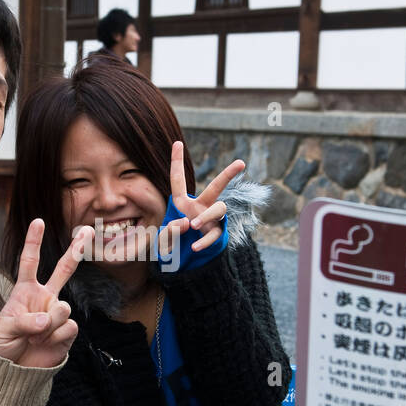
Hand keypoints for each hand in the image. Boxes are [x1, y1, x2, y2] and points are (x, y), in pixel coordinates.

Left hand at [0, 220, 89, 368]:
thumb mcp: (6, 330)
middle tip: (88, 230)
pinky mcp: (68, 331)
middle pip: (64, 270)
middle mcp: (45, 298)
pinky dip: (54, 338)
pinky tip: (44, 344)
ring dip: (48, 325)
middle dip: (76, 249)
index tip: (38, 221)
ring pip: (63, 308)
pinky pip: (68, 328)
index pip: (30, 262)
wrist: (17, 370)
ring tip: (35, 337)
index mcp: (26, 291)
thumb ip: (26, 321)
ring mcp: (58, 314)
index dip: (34, 242)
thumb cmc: (6, 344)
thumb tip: (47, 320)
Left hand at [162, 140, 245, 254]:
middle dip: (228, 174)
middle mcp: (201, 207)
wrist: (183, 262)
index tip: (177, 143)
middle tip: (241, 163)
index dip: (177, 161)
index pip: (178, 180)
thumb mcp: (164, 237)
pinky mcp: (216, 234)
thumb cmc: (173, 243)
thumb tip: (188, 222)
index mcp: (183, 203)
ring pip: (218, 209)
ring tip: (193, 224)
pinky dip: (204, 240)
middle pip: (216, 187)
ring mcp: (211, 220)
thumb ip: (170, 230)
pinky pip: (214, 234)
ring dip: (207, 215)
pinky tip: (195, 247)